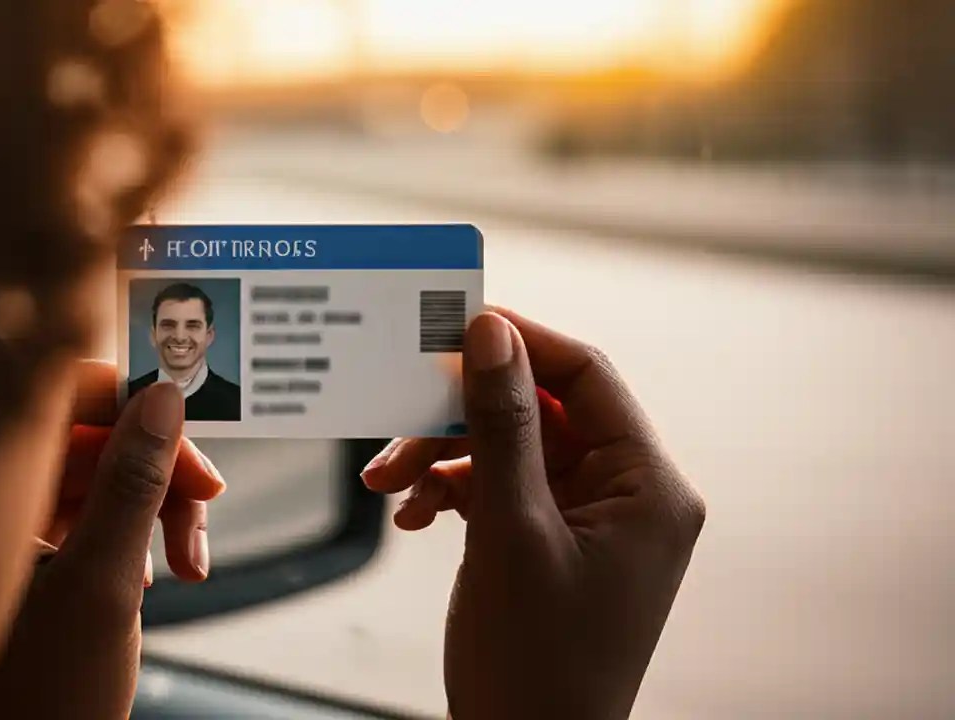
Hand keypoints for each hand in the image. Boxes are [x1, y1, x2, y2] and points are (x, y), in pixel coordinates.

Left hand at [0, 361, 223, 719]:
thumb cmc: (36, 700)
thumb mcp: (101, 583)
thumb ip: (133, 482)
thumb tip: (164, 399)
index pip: (70, 396)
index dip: (142, 413)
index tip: (195, 453)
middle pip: (97, 438)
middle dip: (161, 476)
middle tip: (199, 525)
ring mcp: (10, 529)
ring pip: (103, 479)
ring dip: (155, 512)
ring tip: (185, 563)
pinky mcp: (30, 561)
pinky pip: (91, 518)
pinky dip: (132, 540)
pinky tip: (149, 577)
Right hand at [362, 309, 705, 718]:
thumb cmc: (537, 666)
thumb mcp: (512, 532)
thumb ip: (503, 426)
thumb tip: (492, 334)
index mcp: (649, 488)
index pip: (587, 377)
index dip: (521, 344)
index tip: (455, 327)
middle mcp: (627, 496)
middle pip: (540, 412)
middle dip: (461, 419)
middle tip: (399, 419)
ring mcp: (588, 521)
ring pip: (511, 449)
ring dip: (445, 458)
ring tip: (389, 482)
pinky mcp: (550, 542)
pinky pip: (501, 489)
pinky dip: (452, 492)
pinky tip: (413, 512)